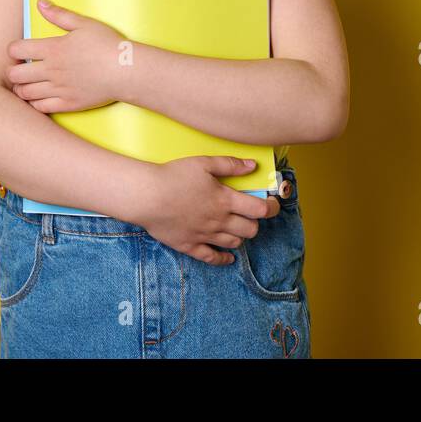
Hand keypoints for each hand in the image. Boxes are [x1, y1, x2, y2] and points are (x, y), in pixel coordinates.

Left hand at [6, 0, 127, 112]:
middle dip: (13, 70)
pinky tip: (40, 96)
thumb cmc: (107, 44)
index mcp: (53, 49)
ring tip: (29, 83)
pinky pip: (40, 108)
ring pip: (24, 93)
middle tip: (21, 68)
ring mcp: (59, 89)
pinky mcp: (68, 104)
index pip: (16, 49)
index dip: (13, 49)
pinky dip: (34, 103)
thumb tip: (40, 2)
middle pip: (15, 74)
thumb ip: (59, 14)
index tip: (20, 50)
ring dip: (22, 87)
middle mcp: (51, 70)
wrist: (126, 70)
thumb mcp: (84, 24)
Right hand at [127, 156, 280, 265]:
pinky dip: (223, 258)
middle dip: (255, 223)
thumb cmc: (174, 176)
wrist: (147, 196)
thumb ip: (230, 165)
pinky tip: (228, 257)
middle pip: (250, 229)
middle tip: (252, 215)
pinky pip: (211, 257)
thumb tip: (253, 165)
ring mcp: (205, 235)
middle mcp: (219, 220)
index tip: (273, 204)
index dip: (272, 208)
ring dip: (240, 237)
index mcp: (225, 200)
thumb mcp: (204, 163)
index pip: (260, 209)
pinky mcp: (189, 245)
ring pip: (234, 243)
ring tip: (239, 229)